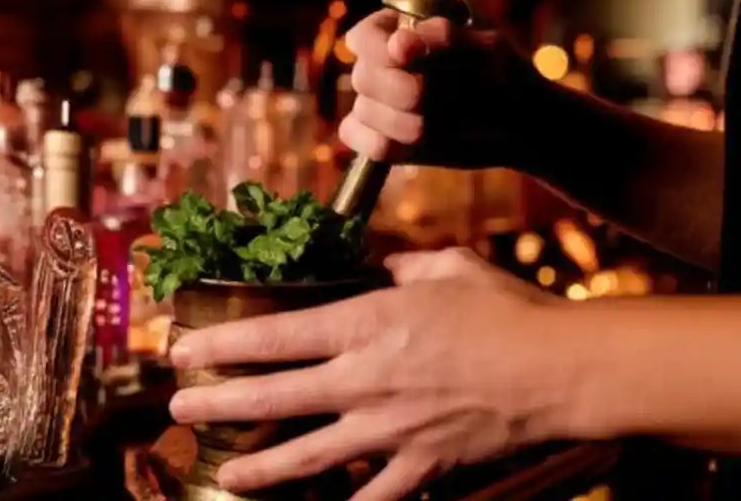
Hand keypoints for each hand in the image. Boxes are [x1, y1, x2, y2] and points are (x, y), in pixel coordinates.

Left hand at [167, 248, 579, 500]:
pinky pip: (373, 499)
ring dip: (259, 468)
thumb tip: (376, 263)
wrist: (561, 370)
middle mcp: (365, 381)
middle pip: (273, 399)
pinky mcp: (422, 464)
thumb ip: (400, 265)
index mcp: (367, 324)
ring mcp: (390, 430)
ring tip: (225, 476)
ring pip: (307, 457)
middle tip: (179, 410)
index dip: (221, 343)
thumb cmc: (507, 311)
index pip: (274, 336)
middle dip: (218, 404)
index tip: (183, 350)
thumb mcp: (447, 268)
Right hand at [339, 8, 541, 168]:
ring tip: (451, 122)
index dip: (379, 49)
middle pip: (364, 76)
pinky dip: (386, 143)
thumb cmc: (506, 74)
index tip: (407, 55)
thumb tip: (398, 45)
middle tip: (452, 97)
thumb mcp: (488, 49)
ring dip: (407, 122)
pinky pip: (361, 140)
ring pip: (365, 112)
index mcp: (400, 27)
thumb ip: (445, 39)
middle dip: (405, 91)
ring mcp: (376, 100)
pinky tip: (419, 142)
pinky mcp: (379, 134)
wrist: (520, 122)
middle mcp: (380, 63)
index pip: (365, 36)